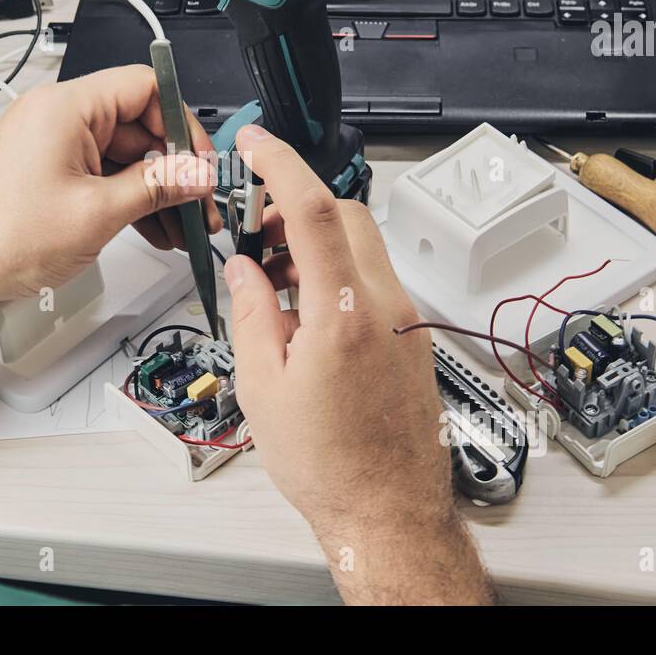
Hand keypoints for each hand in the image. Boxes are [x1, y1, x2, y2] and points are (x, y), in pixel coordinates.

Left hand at [0, 65, 220, 313]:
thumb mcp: (97, 213)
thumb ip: (157, 187)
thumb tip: (196, 172)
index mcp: (65, 107)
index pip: (145, 87)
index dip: (181, 123)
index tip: (200, 162)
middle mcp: (55, 117)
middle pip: (137, 125)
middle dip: (173, 168)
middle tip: (199, 206)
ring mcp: (47, 144)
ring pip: (121, 155)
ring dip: (153, 190)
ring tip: (179, 228)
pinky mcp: (43, 171)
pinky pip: (98, 173)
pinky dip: (125, 197)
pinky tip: (149, 227)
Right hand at [224, 125, 489, 603]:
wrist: (387, 511)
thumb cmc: (330, 465)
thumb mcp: (261, 386)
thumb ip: (251, 312)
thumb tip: (243, 269)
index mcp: (342, 313)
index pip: (312, 208)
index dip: (279, 163)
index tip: (256, 143)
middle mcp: (385, 307)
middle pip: (345, 215)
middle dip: (294, 205)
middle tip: (251, 225)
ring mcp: (406, 321)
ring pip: (361, 246)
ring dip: (315, 242)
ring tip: (270, 278)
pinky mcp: (413, 339)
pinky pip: (374, 280)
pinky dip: (336, 273)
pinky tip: (303, 309)